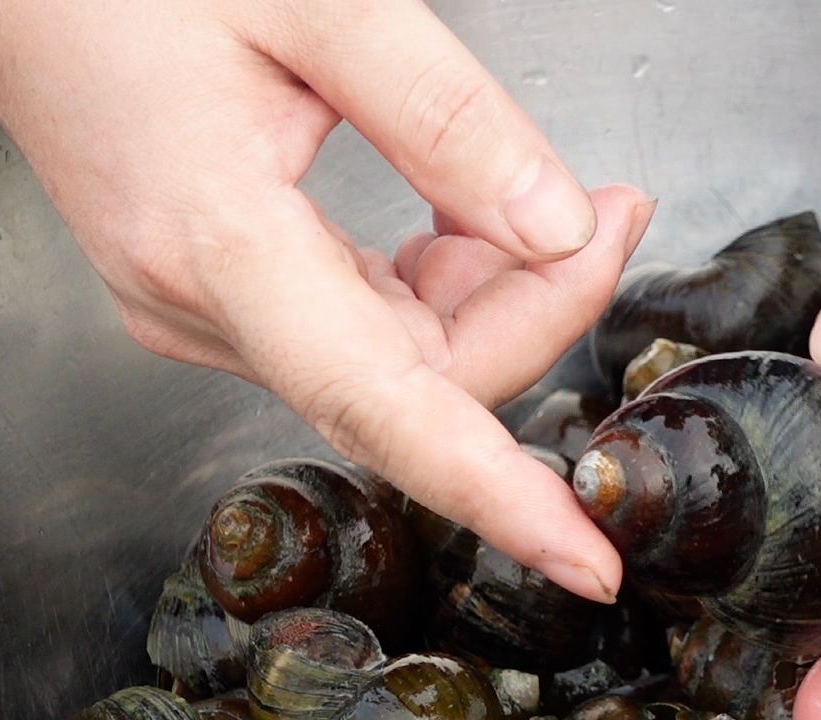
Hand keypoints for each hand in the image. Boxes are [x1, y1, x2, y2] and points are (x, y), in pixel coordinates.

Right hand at [0, 0, 648, 601]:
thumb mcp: (315, 3)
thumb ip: (447, 119)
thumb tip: (558, 230)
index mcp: (218, 245)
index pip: (387, 413)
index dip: (498, 497)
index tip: (588, 562)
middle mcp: (205, 306)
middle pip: (421, 378)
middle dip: (539, 304)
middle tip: (615, 209)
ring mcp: (207, 310)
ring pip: (403, 359)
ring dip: (493, 287)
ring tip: (540, 186)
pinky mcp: (222, 294)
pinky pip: (365, 327)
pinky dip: (439, 281)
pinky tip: (461, 213)